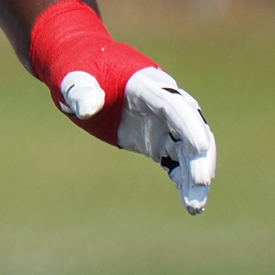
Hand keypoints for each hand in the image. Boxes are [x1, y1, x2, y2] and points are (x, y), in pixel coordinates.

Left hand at [29, 0, 216, 213]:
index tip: (201, 147)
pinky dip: (183, 180)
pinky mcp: (155, 140)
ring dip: (195, 175)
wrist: (79, 72)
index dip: (189, 125)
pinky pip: (175, 160)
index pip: (175, 106)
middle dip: (200, 155)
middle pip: (191, 129)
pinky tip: (191, 204)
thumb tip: (87, 108)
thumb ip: (81, 89)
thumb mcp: (73, 75)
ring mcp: (161, 123)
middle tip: (200, 183)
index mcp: (146, 85)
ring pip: (188, 150)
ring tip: (195, 206)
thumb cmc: (78, 68)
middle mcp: (162, 104)